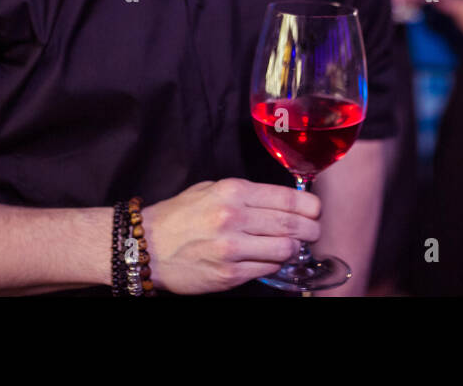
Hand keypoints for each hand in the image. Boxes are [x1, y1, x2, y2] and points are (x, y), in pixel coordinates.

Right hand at [142, 178, 321, 293]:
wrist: (147, 247)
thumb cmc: (180, 216)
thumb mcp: (210, 189)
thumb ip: (245, 193)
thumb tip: (280, 201)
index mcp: (233, 191)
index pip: (287, 198)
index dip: (310, 206)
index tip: (315, 210)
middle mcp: (234, 217)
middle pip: (292, 224)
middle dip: (311, 229)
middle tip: (314, 230)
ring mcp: (232, 248)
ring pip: (285, 249)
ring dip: (295, 248)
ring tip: (294, 246)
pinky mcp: (229, 274)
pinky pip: (267, 269)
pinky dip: (275, 264)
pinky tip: (271, 259)